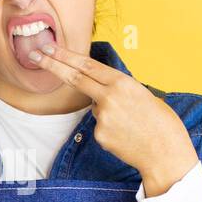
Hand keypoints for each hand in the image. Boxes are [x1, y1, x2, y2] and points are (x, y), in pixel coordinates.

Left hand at [33, 42, 198, 196]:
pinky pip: (100, 126)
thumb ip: (119, 88)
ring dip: (107, 111)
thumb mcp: (144, 94)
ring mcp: (102, 117)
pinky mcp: (99, 135)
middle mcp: (109, 97)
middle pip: (74, 78)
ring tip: (131, 123)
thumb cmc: (161, 123)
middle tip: (35, 55)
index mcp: (123, 83)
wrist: (166, 154)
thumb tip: (101, 89)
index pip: (87, 65)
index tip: (49, 47)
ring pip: (95, 107)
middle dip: (52, 65)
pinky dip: (110, 128)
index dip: (66, 55)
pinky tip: (127, 135)